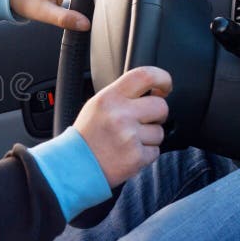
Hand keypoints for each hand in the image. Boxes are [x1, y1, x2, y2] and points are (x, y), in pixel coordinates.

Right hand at [74, 66, 171, 186]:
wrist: (75, 164)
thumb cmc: (87, 135)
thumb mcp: (96, 105)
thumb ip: (122, 95)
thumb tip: (152, 89)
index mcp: (110, 98)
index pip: (145, 76)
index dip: (162, 79)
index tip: (165, 87)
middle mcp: (120, 115)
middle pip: (161, 106)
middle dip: (157, 114)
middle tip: (142, 121)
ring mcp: (129, 137)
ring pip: (160, 132)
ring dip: (149, 137)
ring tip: (128, 141)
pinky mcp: (136, 157)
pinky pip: (155, 151)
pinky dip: (145, 154)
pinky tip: (128, 152)